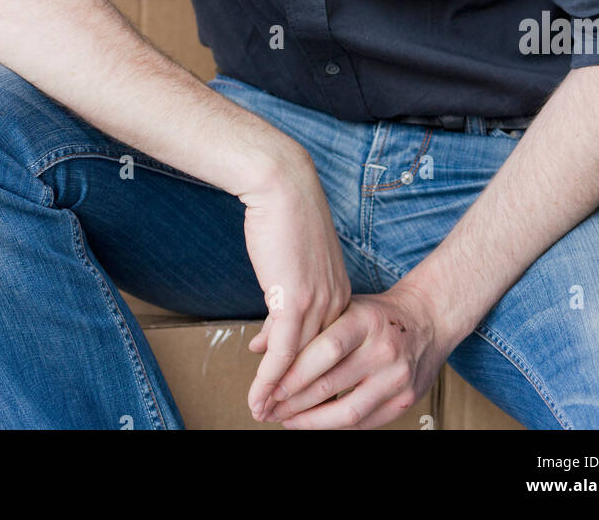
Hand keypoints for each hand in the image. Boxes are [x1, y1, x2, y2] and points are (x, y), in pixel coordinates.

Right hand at [238, 148, 351, 420]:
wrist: (282, 184)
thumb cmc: (283, 216)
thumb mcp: (290, 265)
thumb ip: (287, 301)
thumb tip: (271, 334)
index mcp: (340, 294)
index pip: (325, 347)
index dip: (306, 374)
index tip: (290, 395)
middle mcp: (336, 303)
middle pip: (318, 363)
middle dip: (296, 393)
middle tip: (277, 415)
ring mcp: (318, 303)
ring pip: (302, 364)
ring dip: (280, 394)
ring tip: (263, 413)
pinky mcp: (295, 300)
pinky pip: (284, 353)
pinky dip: (269, 380)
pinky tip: (258, 397)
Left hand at [255, 280, 446, 429]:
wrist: (428, 320)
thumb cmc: (375, 314)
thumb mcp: (344, 306)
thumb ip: (304, 325)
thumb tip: (258, 347)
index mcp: (365, 320)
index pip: (323, 350)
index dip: (292, 373)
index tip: (268, 386)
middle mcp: (383, 348)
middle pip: (330, 383)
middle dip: (292, 401)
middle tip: (267, 408)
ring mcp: (397, 377)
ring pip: (346, 411)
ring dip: (310, 421)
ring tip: (286, 421)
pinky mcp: (405, 400)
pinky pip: (364, 423)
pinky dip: (335, 427)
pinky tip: (314, 424)